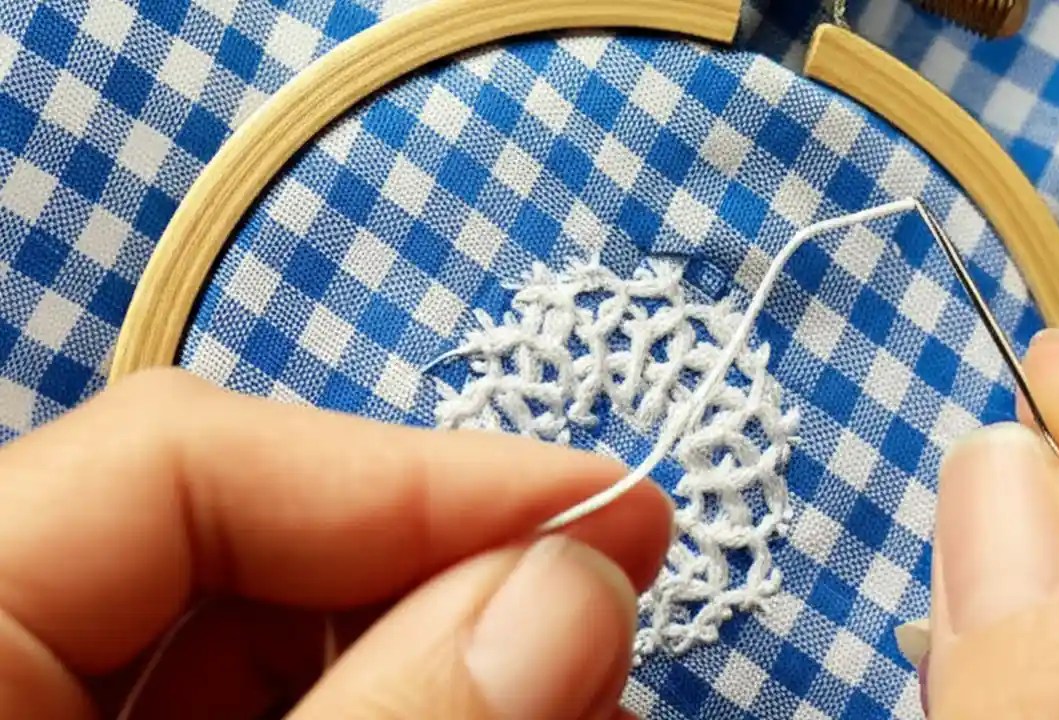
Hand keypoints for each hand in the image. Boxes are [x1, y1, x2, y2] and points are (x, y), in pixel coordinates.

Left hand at [0, 369, 672, 718]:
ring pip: (264, 644)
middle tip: (614, 605)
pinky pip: (263, 718)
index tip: (608, 507)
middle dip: (452, 572)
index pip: (174, 459)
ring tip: (592, 694)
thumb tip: (575, 586)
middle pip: (240, 548)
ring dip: (450, 658)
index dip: (415, 472)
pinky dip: (401, 715)